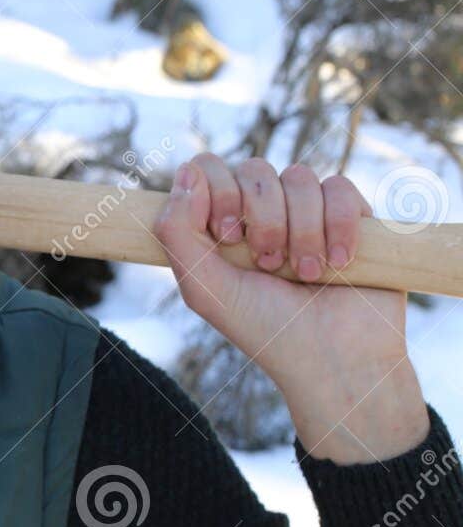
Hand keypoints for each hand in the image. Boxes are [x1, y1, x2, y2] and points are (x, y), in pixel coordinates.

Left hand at [153, 154, 427, 462]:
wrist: (333, 358)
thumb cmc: (262, 326)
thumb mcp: (202, 287)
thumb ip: (176, 231)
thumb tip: (187, 169)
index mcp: (220, 223)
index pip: (209, 167)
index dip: (219, 190)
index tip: (227, 236)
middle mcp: (261, 212)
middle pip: (255, 169)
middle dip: (263, 218)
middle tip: (268, 264)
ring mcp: (307, 211)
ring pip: (299, 176)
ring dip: (302, 229)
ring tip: (305, 274)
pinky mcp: (351, 216)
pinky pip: (341, 188)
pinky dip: (338, 225)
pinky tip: (337, 264)